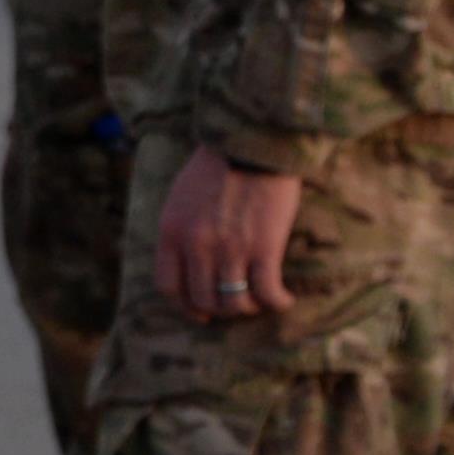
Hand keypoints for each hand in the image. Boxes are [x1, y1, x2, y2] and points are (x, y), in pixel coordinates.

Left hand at [154, 150, 302, 331]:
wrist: (251, 143)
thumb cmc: (217, 166)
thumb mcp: (181, 197)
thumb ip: (180, 230)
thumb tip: (188, 262)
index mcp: (172, 232)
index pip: (169, 287)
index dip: (186, 306)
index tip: (202, 311)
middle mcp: (196, 245)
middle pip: (204, 300)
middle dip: (221, 309)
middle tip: (237, 303)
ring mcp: (229, 248)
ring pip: (235, 302)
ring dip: (249, 308)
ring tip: (260, 299)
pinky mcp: (264, 248)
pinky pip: (267, 293)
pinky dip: (277, 303)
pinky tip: (284, 299)